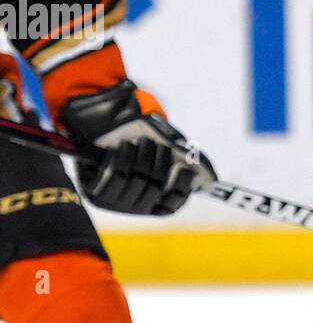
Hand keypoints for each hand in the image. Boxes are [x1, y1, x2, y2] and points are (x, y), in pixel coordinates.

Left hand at [61, 81, 215, 215]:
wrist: (105, 116)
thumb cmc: (140, 131)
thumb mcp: (168, 144)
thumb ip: (191, 162)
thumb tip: (210, 179)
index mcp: (153, 199)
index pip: (170, 206)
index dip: (179, 189)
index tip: (184, 169)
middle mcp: (134, 204)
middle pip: (153, 191)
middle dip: (158, 164)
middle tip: (156, 146)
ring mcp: (112, 200)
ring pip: (134, 184)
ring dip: (140, 158)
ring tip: (139, 143)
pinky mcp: (92, 190)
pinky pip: (112, 179)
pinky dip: (120, 159)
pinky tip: (121, 147)